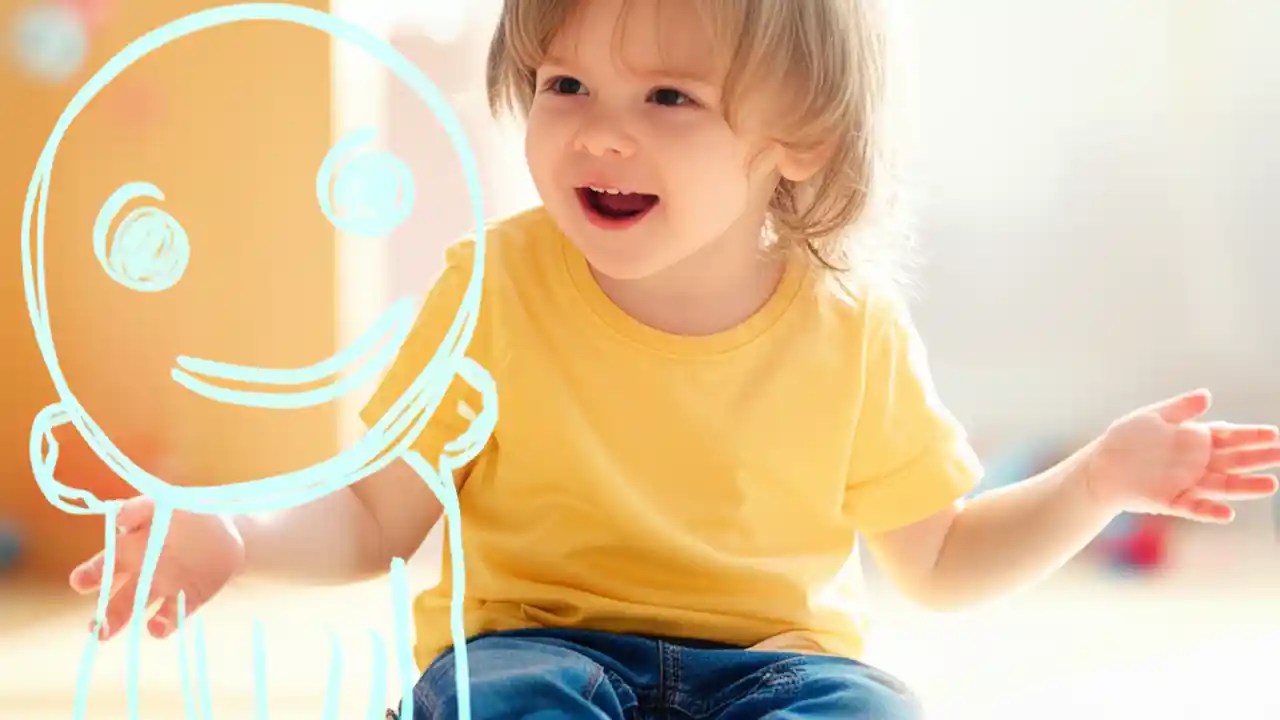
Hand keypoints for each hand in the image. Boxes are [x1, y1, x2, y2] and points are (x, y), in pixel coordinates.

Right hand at [69, 496, 245, 640]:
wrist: (231, 528)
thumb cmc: (190, 511)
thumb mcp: (167, 502)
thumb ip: (142, 508)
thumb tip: (118, 518)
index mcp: (132, 548)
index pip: (103, 564)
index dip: (89, 574)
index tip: (79, 583)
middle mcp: (142, 573)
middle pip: (115, 596)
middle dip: (102, 612)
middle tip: (93, 627)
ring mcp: (164, 588)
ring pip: (136, 609)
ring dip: (119, 622)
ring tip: (105, 635)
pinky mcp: (189, 599)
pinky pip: (173, 615)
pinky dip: (164, 624)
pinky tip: (156, 628)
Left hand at [1083, 389, 1279, 521]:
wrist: (1100, 466)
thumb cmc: (1127, 440)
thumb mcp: (1153, 417)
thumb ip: (1181, 408)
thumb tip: (1208, 395)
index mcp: (1195, 440)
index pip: (1229, 436)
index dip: (1251, 435)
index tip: (1274, 434)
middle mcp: (1197, 463)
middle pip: (1233, 461)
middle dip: (1258, 457)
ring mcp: (1187, 483)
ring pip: (1223, 486)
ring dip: (1246, 486)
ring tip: (1271, 484)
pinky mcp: (1172, 501)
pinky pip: (1195, 508)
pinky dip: (1211, 511)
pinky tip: (1228, 513)